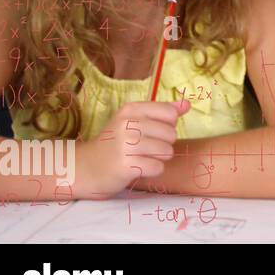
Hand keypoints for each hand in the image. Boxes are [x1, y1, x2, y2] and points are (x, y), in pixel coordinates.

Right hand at [74, 100, 189, 199]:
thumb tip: (187, 104)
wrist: (87, 168)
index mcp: (131, 110)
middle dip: (164, 144)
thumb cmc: (116, 143)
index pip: (170, 113)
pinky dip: (152, 170)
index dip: (168, 125)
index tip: (152, 131)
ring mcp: (125, 145)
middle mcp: (127, 124)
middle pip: (171, 134)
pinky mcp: (125, 166)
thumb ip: (163, 112)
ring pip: (167, 151)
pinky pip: (158, 167)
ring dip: (159, 158)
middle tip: (145, 148)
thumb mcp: (135, 121)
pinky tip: (139, 167)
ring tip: (142, 157)